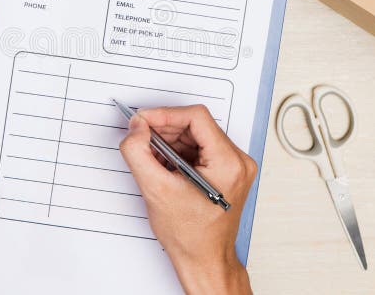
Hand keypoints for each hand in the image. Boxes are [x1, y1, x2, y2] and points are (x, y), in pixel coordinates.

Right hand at [119, 105, 256, 294]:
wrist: (204, 259)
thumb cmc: (190, 235)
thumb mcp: (155, 190)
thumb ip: (138, 152)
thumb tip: (136, 127)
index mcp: (228, 163)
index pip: (196, 118)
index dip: (165, 114)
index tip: (143, 121)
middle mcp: (238, 161)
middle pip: (196, 125)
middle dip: (165, 128)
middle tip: (141, 136)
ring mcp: (234, 166)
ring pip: (196, 135)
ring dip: (170, 140)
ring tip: (150, 155)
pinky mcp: (226, 170)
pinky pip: (199, 148)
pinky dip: (177, 151)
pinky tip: (163, 163)